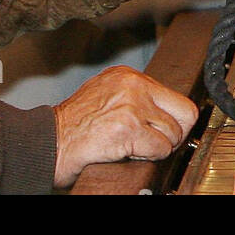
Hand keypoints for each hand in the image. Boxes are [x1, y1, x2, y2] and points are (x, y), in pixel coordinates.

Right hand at [52, 66, 197, 187]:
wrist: (50, 141)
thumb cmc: (73, 126)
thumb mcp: (106, 95)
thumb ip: (135, 97)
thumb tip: (164, 114)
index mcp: (128, 76)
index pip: (175, 97)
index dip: (174, 120)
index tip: (165, 131)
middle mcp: (133, 85)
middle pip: (184, 113)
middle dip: (175, 134)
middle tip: (158, 143)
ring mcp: (132, 105)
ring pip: (173, 134)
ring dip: (158, 148)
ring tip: (134, 147)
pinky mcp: (129, 128)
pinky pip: (161, 149)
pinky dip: (149, 157)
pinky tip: (129, 153)